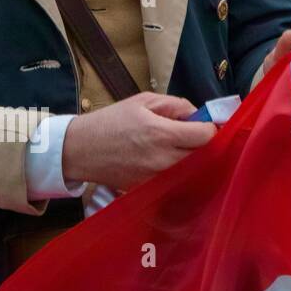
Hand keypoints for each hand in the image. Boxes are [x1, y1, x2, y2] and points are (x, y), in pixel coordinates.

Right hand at [61, 92, 216, 191]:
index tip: (202, 125)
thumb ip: (175, 104)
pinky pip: (179, 182)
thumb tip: (197, 116)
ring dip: (194, 160)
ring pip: (195, 171)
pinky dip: (180, 173)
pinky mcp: (153, 189)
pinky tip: (167, 162)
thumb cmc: (109, 121)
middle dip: (203, 144)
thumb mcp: (141, 101)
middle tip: (191, 136)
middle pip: (206, 156)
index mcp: (162, 133)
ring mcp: (160, 178)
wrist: (80, 150)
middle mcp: (165, 159)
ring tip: (179, 149)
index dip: (210, 127)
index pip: (207, 135)